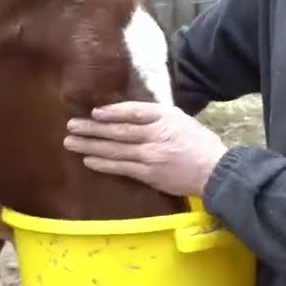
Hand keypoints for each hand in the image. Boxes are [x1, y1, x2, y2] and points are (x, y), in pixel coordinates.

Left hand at [63, 101, 227, 197]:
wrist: (215, 170)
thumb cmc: (199, 142)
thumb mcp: (180, 119)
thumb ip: (157, 116)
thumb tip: (131, 113)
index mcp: (164, 117)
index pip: (132, 112)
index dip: (111, 112)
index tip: (94, 112)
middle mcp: (155, 135)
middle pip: (117, 131)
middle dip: (91, 129)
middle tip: (71, 126)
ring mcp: (150, 156)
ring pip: (115, 150)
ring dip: (90, 146)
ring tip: (71, 142)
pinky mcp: (149, 174)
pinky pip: (121, 168)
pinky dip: (103, 164)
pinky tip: (88, 161)